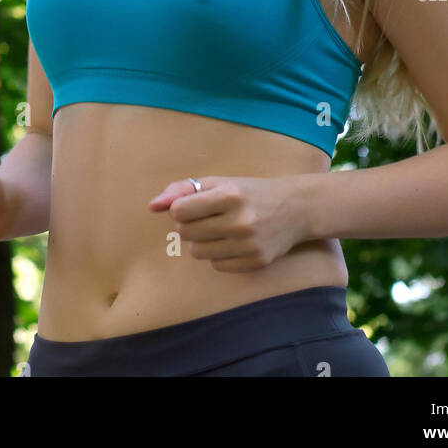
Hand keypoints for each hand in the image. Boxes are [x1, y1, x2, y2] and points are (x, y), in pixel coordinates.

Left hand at [148, 175, 305, 272]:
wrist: (295, 209)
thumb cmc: (251, 191)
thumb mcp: (219, 182)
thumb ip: (182, 190)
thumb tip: (152, 206)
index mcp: (230, 195)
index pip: (180, 211)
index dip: (181, 209)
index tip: (192, 205)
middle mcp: (240, 221)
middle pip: (186, 233)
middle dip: (189, 225)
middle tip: (206, 217)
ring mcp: (248, 245)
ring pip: (198, 252)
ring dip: (201, 241)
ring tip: (219, 229)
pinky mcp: (255, 263)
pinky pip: (216, 265)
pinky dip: (218, 254)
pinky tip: (232, 242)